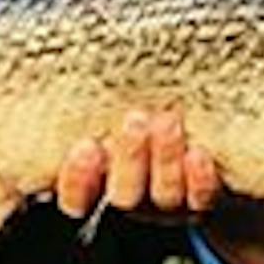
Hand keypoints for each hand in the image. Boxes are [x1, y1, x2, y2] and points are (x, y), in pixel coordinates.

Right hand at [53, 111, 263, 263]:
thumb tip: (59, 57)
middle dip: (129, 156)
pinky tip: (198, 153)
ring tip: (168, 121)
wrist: (199, 136)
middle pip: (124, 194)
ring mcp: (169, 205)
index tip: (85, 145)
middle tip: (135, 118)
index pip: (77, 197)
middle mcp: (133, 198)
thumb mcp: (109, 106)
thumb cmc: (140, 111)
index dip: (78, 178)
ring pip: (164, 194)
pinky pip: (201, 198)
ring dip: (165, 158)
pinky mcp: (203, 201)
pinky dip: (199, 178)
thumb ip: (96, 102)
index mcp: (98, 182)